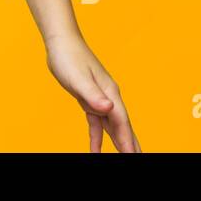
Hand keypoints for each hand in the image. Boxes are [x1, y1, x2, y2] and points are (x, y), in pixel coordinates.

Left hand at [45, 35, 141, 152]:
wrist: (61, 41)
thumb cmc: (68, 57)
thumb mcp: (78, 78)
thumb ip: (93, 94)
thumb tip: (109, 108)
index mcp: (110, 93)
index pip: (122, 123)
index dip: (128, 141)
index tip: (135, 156)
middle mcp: (109, 97)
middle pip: (123, 127)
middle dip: (131, 144)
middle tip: (139, 159)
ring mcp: (100, 98)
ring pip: (112, 127)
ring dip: (119, 143)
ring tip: (126, 156)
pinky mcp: (89, 99)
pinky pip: (96, 123)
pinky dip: (97, 137)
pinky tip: (96, 149)